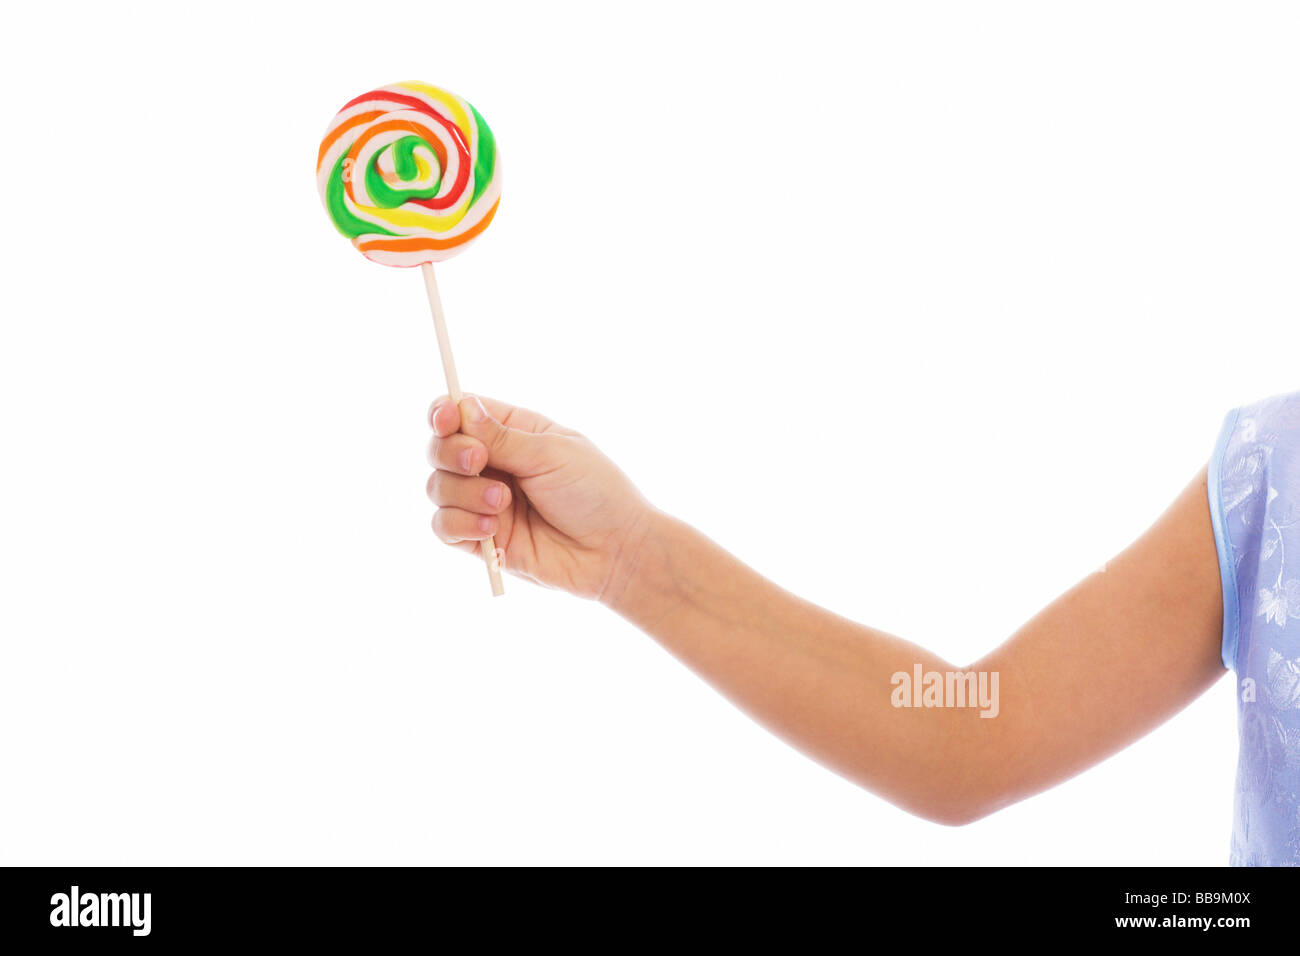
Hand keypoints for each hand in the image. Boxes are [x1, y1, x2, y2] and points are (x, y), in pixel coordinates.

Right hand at [427, 395, 655, 600]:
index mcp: (512, 432)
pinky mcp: (481, 539)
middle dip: (451, 453)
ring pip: (437, 487)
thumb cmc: (596, 493)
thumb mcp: (552, 453)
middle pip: (439, 448)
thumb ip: (502, 437)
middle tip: (479, 461)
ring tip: (502, 502)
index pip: (459, 413)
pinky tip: (492, 528)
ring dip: (464, 492)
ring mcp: (483, 502)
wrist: (614, 551)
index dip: (443, 414)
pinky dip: (460, 523)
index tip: (446, 421)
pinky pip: (443, 526)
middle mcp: (493, 464)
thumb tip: (459, 407)